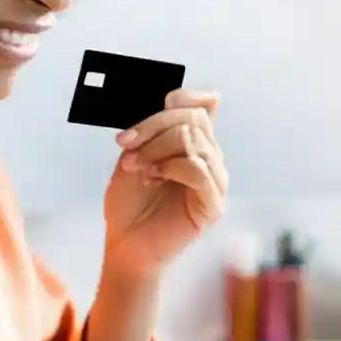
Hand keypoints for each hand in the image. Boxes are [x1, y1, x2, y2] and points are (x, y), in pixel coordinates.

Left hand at [102, 89, 227, 276]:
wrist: (124, 244)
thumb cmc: (129, 203)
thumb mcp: (134, 154)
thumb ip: (152, 129)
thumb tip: (170, 100)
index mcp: (195, 145)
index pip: (206, 105)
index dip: (187, 95)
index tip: (159, 102)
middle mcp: (210, 159)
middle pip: (195, 118)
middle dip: (153, 126)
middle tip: (125, 145)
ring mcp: (215, 182)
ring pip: (194, 141)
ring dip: (155, 148)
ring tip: (135, 166)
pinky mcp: (213, 205)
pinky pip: (198, 170)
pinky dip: (169, 167)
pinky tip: (151, 177)